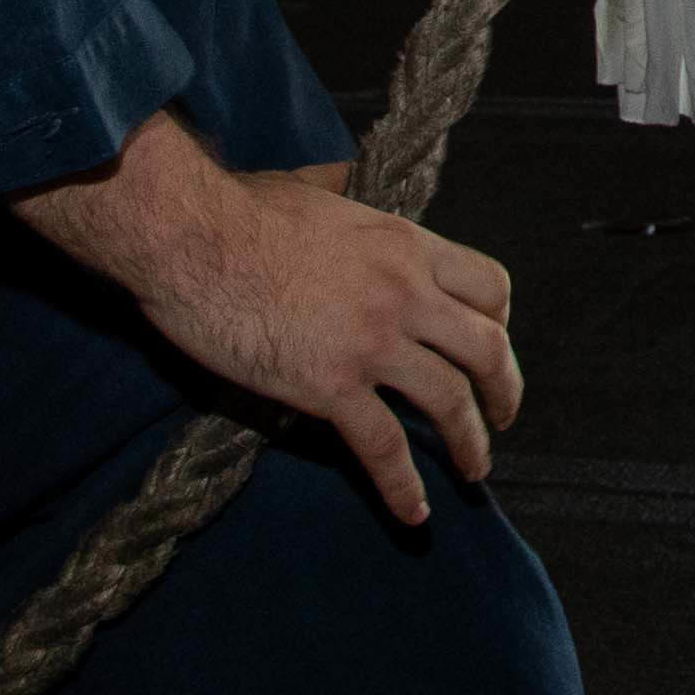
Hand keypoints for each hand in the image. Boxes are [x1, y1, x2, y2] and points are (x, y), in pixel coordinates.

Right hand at [23, 116, 521, 525]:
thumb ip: (344, 197)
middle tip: (502, 416)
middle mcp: (404, 292)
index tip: (490, 344)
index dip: (498, 322)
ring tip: (473, 470)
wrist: (191, 235)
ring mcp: (371, 341)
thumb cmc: (236, 209)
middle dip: (504, 389)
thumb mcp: (314, 189)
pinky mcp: (329, 386)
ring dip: (470, 442)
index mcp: (404, 243)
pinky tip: (413, 511)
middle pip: (486, 348)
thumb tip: (340, 183)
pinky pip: (383, 446)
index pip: (487, 285)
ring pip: (449, 400)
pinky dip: (403, 486)